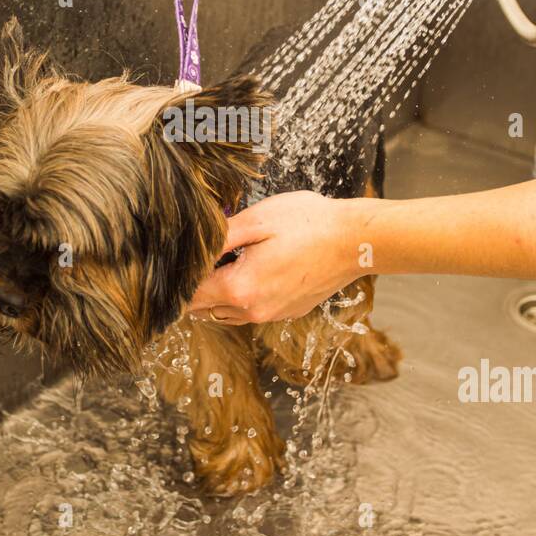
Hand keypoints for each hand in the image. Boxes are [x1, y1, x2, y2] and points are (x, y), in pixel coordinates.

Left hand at [187, 190, 361, 325]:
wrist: (355, 240)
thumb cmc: (308, 224)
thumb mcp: (255, 221)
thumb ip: (218, 238)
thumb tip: (191, 250)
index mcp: (240, 289)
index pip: (190, 296)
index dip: (180, 278)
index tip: (180, 259)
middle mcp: (254, 311)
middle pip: (204, 309)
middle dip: (197, 286)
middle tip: (204, 255)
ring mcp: (273, 315)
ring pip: (227, 313)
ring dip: (219, 293)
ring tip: (229, 260)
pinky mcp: (289, 312)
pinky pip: (252, 311)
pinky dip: (243, 296)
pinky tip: (254, 268)